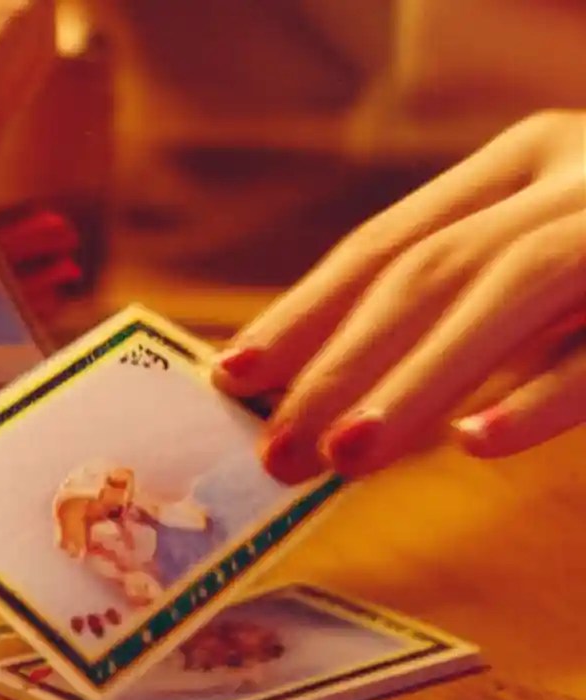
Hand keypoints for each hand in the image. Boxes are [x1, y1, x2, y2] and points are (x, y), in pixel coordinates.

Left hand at [213, 111, 585, 481]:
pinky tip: (475, 443)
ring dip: (414, 380)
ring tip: (341, 456)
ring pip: (504, 293)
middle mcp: (570, 180)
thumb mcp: (543, 240)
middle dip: (340, 363)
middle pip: (426, 270)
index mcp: (521, 160)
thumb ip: (458, 289)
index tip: (230, 375)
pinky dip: (541, 397)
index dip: (301, 311)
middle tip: (276, 451)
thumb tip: (319, 383)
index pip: (383, 243)